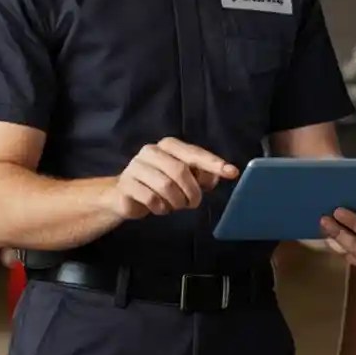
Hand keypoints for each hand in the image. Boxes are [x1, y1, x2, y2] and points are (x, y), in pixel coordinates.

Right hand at [104, 137, 239, 219]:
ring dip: (176, 202)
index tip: (232, 172)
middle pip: (180, 171)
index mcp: (168, 146)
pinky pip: (151, 198)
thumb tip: (216, 176)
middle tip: (194, 203)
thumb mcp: (183, 180)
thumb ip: (201, 176)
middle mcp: (151, 151)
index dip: (213, 163)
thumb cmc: (158, 184)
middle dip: (192, 191)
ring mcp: (136, 166)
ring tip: (176, 206)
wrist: (123, 194)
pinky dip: (161, 208)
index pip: (194, 153)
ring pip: (166, 186)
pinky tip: (160, 208)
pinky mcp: (126, 184)